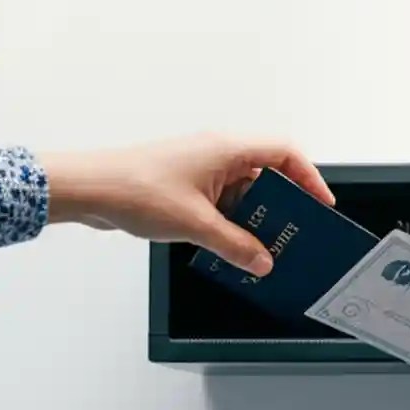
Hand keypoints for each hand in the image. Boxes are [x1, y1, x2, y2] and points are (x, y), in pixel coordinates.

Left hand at [40, 132, 334, 275]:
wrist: (88, 187)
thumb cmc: (133, 188)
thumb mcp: (196, 225)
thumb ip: (236, 245)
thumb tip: (262, 260)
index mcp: (227, 149)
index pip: (285, 153)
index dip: (309, 177)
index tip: (321, 203)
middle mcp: (217, 153)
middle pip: (267, 174)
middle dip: (282, 206)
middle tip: (293, 234)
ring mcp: (201, 169)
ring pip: (243, 192)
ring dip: (254, 219)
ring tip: (261, 248)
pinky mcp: (186, 185)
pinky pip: (222, 202)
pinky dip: (231, 223)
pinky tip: (231, 247)